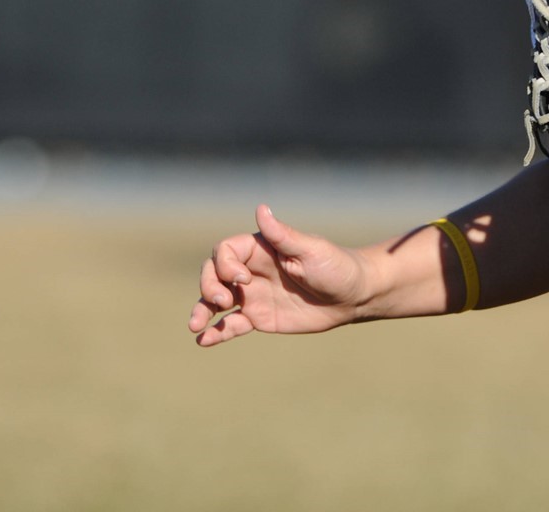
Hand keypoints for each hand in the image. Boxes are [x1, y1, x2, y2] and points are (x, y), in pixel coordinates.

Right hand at [189, 205, 373, 346]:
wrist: (353, 296)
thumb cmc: (336, 266)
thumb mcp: (311, 249)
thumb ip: (282, 235)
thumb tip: (261, 207)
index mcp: (261, 248)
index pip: (225, 251)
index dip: (224, 264)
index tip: (243, 279)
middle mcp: (251, 270)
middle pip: (213, 274)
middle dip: (209, 287)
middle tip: (224, 302)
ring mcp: (253, 295)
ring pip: (215, 300)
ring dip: (202, 310)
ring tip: (195, 326)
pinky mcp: (259, 317)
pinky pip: (231, 324)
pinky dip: (216, 332)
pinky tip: (204, 341)